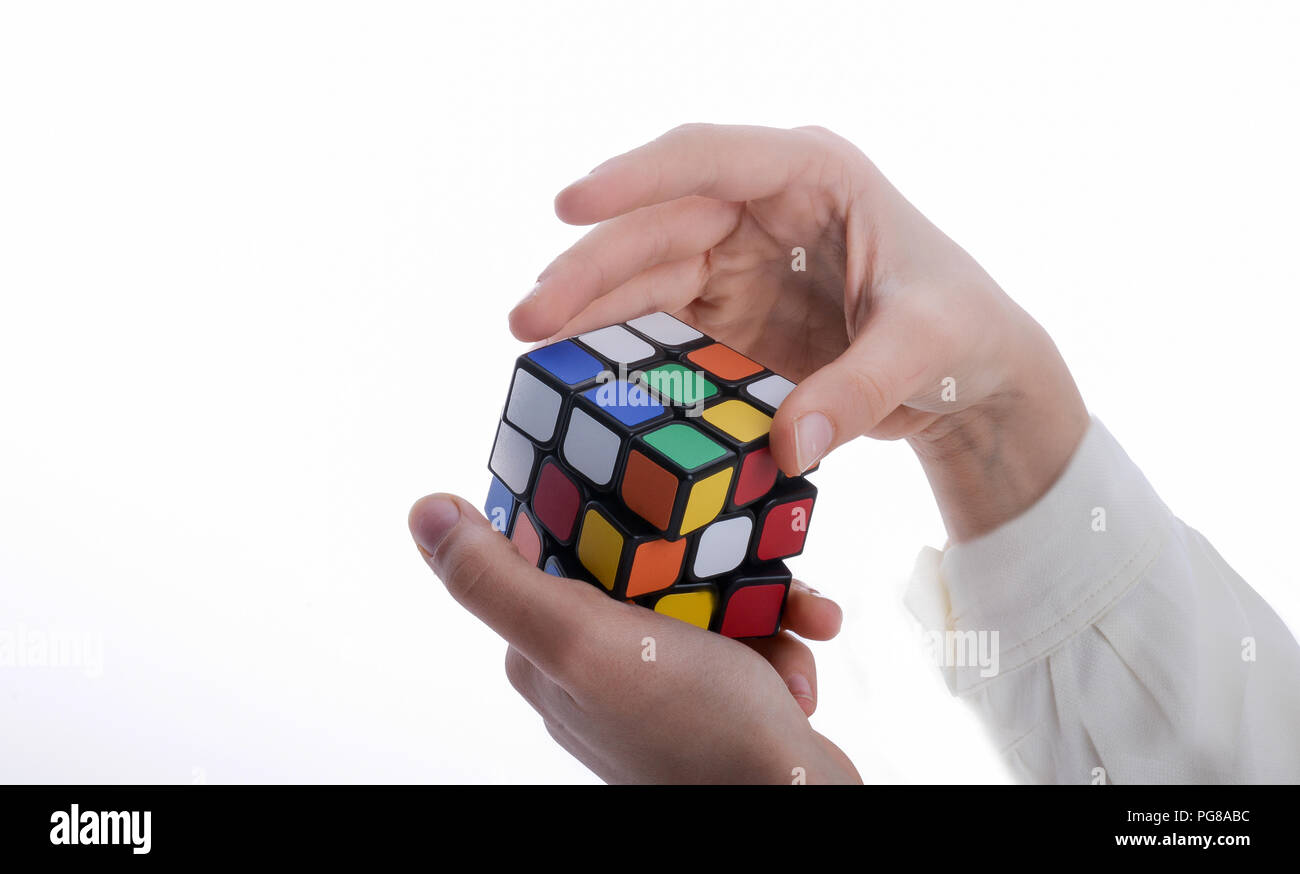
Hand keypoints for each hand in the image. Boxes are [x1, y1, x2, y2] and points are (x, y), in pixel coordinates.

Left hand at [409, 493, 860, 783]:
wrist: (794, 805)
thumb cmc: (697, 732)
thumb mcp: (585, 640)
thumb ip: (500, 580)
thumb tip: (424, 512)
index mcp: (546, 647)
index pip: (559, 542)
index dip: (603, 500)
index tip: (653, 478)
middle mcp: (592, 665)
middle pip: (647, 561)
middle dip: (708, 556)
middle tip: (742, 555)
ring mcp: (653, 684)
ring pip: (707, 592)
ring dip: (757, 598)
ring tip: (793, 619)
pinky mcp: (710, 697)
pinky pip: (744, 634)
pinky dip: (777, 639)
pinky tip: (796, 659)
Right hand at [510, 124, 1089, 540]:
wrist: (972, 374)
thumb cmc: (963, 331)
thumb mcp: (926, 346)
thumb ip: (860, 389)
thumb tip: (785, 444)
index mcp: (813, 175)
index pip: (710, 158)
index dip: (637, 177)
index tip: (570, 205)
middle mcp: (763, 208)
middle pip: (659, 225)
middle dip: (592, 268)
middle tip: (529, 316)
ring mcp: (739, 262)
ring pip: (646, 274)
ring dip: (589, 308)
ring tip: (532, 344)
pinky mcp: (728, 315)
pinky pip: (661, 325)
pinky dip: (620, 347)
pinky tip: (577, 371)